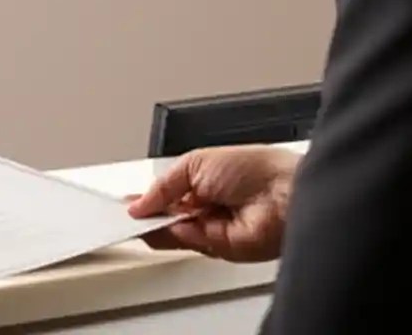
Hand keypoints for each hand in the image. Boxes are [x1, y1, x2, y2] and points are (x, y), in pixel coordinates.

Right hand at [125, 144, 300, 261]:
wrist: (284, 194)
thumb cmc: (254, 168)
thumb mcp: (194, 163)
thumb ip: (162, 186)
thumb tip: (139, 204)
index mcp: (202, 180)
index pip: (166, 194)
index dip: (146, 199)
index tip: (126, 203)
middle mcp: (208, 205)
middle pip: (166, 216)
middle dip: (147, 214)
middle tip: (128, 212)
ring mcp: (213, 228)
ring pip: (173, 233)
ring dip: (156, 226)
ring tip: (140, 217)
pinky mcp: (219, 248)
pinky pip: (187, 244)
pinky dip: (174, 236)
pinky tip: (166, 226)